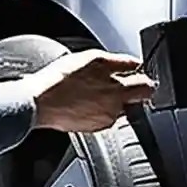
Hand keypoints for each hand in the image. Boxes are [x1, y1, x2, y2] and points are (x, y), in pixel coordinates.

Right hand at [22, 50, 156, 131]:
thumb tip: (135, 63)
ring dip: (118, 99)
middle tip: (125, 81)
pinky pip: (107, 116)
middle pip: (140, 99)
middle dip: (137, 88)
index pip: (147, 83)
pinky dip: (103, 108)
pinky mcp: (95, 128)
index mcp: (118, 89)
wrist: (38, 103)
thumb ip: (119, 62)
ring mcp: (106, 119)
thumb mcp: (92, 58)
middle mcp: (116, 107)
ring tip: (98, 89)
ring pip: (124, 108)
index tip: (138, 70)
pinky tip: (88, 100)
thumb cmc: (59, 80)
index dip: (143, 74)